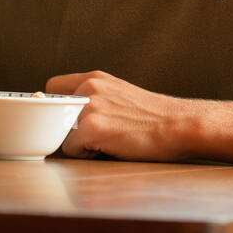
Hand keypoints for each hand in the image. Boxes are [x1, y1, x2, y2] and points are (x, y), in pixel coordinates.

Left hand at [45, 70, 194, 162]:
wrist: (180, 124)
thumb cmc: (153, 118)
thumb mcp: (119, 95)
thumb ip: (93, 98)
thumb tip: (66, 117)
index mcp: (94, 78)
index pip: (52, 88)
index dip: (58, 109)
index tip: (71, 121)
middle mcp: (88, 87)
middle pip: (52, 115)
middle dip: (67, 129)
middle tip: (96, 136)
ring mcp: (89, 107)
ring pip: (61, 134)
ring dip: (79, 143)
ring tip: (107, 141)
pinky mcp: (92, 128)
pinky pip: (71, 149)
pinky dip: (87, 154)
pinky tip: (111, 148)